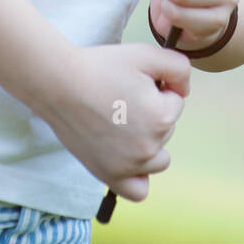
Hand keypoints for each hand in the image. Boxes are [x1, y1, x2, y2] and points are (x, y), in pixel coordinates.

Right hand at [40, 43, 190, 202]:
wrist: (60, 83)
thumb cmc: (100, 67)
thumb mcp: (146, 54)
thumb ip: (179, 67)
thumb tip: (184, 90)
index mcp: (162, 117)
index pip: (176, 102)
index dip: (158, 87)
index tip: (134, 82)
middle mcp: (149, 147)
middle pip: (167, 129)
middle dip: (152, 112)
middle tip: (122, 97)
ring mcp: (129, 166)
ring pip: (159, 158)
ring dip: (149, 141)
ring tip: (122, 122)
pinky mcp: (110, 176)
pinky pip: (139, 190)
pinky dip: (139, 176)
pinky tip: (129, 156)